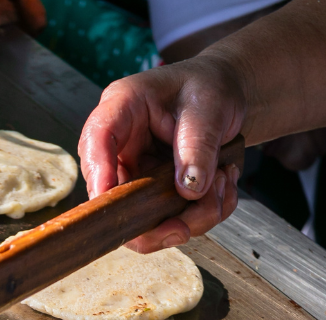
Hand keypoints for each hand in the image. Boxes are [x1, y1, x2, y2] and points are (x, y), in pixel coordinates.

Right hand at [78, 56, 246, 251]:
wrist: (228, 95)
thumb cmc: (210, 87)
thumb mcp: (210, 105)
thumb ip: (199, 144)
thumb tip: (189, 190)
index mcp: (123, 110)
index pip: (96, 140)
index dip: (98, 173)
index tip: (110, 200)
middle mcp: (123, 149)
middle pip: (115, 199)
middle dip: (155, 221)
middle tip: (185, 227)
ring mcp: (138, 176)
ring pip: (147, 221)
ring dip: (192, 217)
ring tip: (222, 183)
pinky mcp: (156, 196)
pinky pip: (172, 222)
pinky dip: (203, 214)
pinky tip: (221, 186)